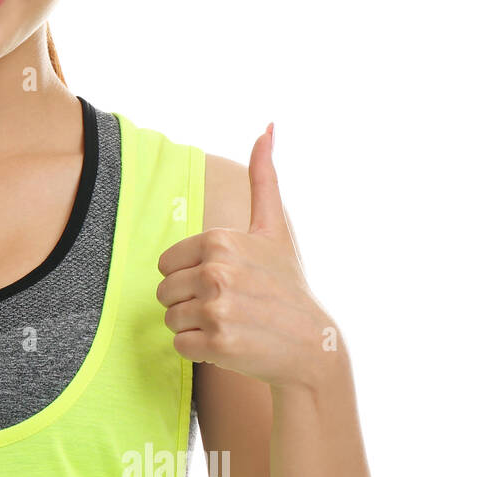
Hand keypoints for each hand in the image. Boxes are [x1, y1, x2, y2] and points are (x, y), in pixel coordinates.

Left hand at [155, 124, 331, 388]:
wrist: (313, 344)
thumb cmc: (287, 284)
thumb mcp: (275, 228)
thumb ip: (263, 178)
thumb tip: (268, 126)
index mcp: (219, 241)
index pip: (167, 264)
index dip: (191, 276)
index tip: (226, 281)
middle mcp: (216, 271)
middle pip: (164, 292)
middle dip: (190, 302)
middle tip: (230, 305)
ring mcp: (217, 308)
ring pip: (169, 319)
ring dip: (195, 326)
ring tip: (231, 323)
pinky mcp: (217, 343)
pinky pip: (179, 346)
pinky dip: (199, 350)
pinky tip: (230, 343)